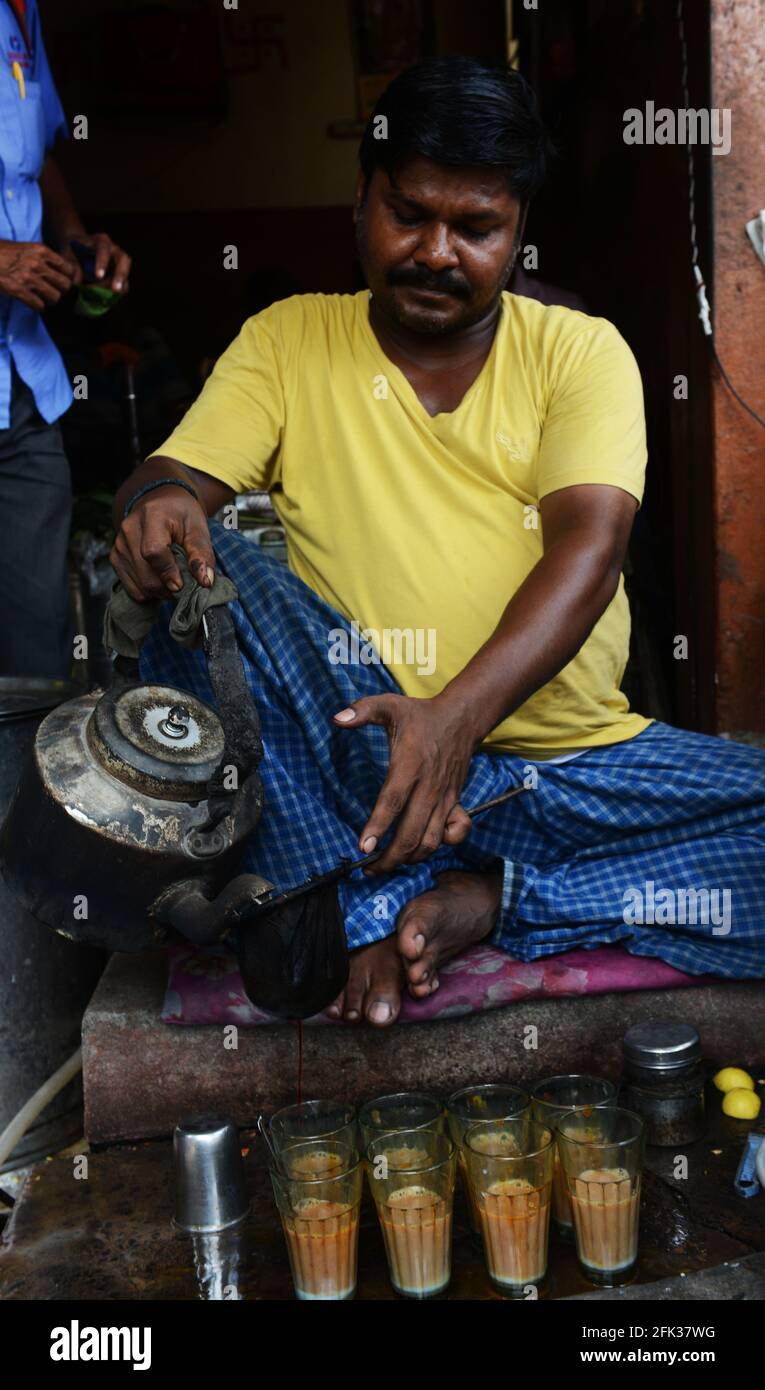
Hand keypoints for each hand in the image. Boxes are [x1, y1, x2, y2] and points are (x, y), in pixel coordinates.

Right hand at [0, 239, 74, 309]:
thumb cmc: (2, 252)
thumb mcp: (26, 247)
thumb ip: (42, 257)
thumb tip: (58, 271)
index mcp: (41, 250)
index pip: (68, 269)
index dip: (66, 278)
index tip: (61, 282)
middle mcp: (38, 263)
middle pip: (65, 285)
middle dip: (60, 290)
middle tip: (52, 292)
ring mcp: (29, 277)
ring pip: (55, 297)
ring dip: (49, 300)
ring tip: (42, 298)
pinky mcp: (18, 290)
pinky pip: (39, 305)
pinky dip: (37, 307)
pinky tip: (33, 303)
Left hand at [64, 231, 130, 292]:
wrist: (77, 251)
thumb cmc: (73, 251)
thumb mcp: (68, 254)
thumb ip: (72, 266)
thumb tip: (77, 282)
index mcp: (101, 241)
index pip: (104, 250)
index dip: (102, 263)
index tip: (98, 276)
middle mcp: (114, 250)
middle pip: (124, 260)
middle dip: (120, 275)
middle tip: (115, 289)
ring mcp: (119, 263)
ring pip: (126, 274)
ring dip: (121, 287)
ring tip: (112, 298)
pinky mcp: (120, 276)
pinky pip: (123, 285)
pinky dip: (117, 293)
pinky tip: (107, 299)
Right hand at [110, 487, 215, 600]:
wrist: (159, 502)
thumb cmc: (181, 514)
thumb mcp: (198, 528)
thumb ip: (202, 554)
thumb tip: (205, 581)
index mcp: (151, 515)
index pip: (153, 552)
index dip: (168, 572)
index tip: (181, 584)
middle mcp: (129, 529)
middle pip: (146, 575)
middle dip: (168, 588)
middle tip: (184, 584)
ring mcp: (119, 545)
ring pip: (140, 586)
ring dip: (160, 592)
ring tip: (173, 580)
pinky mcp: (115, 558)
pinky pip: (132, 589)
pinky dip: (149, 592)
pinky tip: (160, 581)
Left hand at [333, 692, 478, 872]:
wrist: (462, 719)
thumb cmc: (421, 715)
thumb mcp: (390, 705)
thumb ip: (362, 711)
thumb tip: (336, 719)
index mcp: (410, 764)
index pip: (393, 801)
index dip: (378, 826)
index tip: (363, 847)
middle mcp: (429, 786)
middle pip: (411, 833)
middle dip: (389, 858)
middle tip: (368, 868)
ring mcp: (445, 797)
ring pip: (430, 841)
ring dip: (410, 858)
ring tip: (388, 864)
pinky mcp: (456, 802)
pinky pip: (454, 834)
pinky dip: (440, 846)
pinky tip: (422, 848)